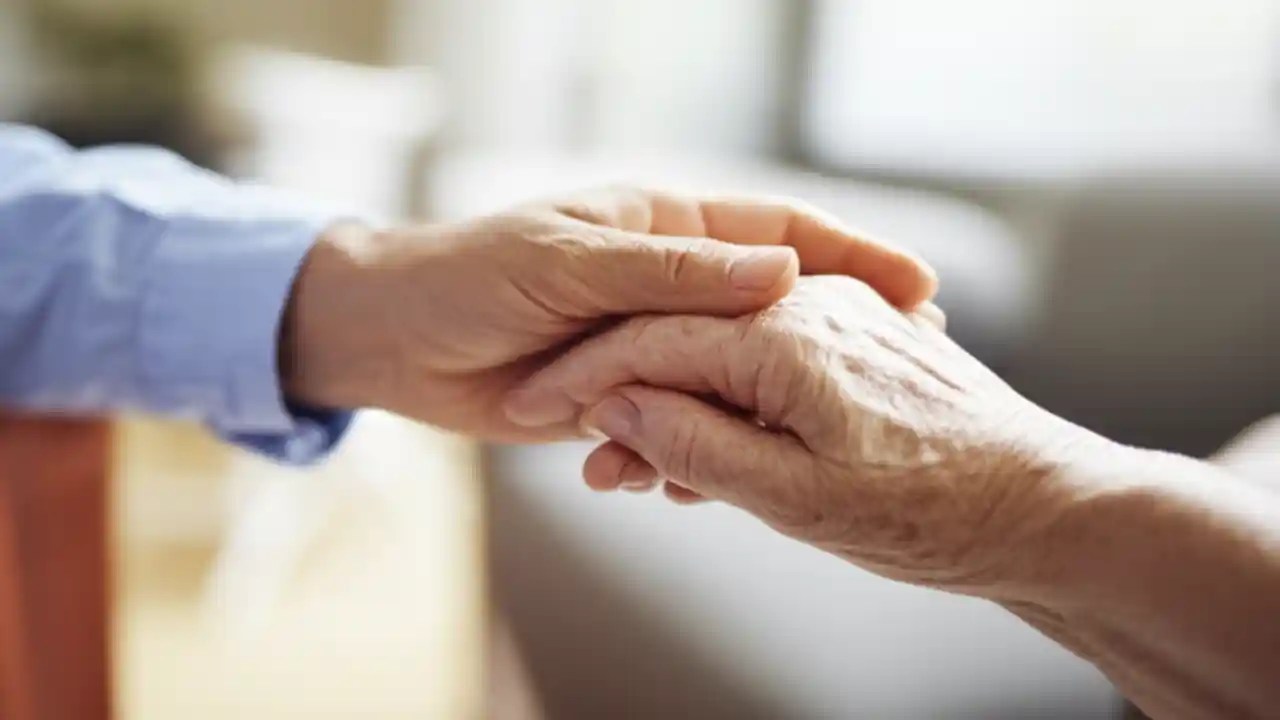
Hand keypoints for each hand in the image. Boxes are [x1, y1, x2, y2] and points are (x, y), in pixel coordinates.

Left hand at [280, 187, 936, 440]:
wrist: (394, 341)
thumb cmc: (469, 277)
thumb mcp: (571, 265)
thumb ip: (673, 274)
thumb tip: (782, 276)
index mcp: (665, 227)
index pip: (780, 230)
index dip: (853, 254)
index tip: (919, 287)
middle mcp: (668, 283)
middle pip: (772, 310)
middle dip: (831, 341)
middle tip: (897, 377)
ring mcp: (650, 344)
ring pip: (730, 380)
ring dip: (755, 416)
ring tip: (800, 450)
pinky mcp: (623, 397)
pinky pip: (679, 425)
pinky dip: (689, 454)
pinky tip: (694, 482)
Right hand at [504, 275, 1097, 593]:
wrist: (1048, 509)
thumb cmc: (931, 512)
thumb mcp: (793, 497)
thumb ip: (695, 448)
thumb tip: (617, 413)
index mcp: (783, 334)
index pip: (648, 343)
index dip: (581, 382)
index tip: (530, 411)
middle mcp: (807, 308)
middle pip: (678, 341)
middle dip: (618, 401)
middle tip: (580, 462)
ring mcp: (837, 321)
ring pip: (720, 358)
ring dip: (673, 414)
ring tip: (636, 481)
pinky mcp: (855, 347)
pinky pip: (763, 368)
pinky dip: (725, 411)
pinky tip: (703, 461)